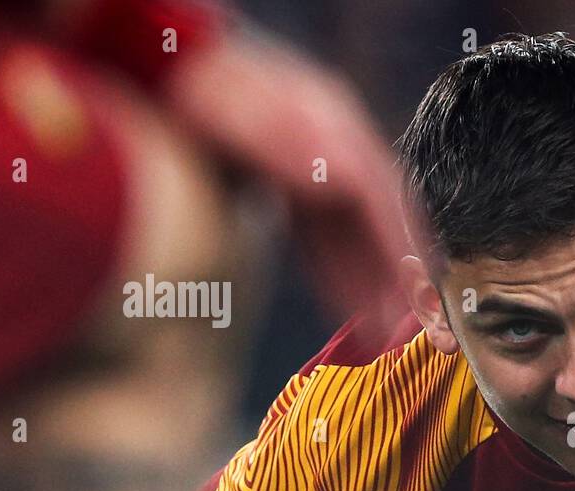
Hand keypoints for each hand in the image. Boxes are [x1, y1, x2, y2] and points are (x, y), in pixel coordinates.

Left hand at [165, 30, 409, 323]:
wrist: (161, 72)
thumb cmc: (195, 88)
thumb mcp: (234, 107)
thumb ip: (286, 141)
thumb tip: (348, 180)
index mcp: (329, 120)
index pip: (376, 189)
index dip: (396, 239)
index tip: (412, 284)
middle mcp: (333, 145)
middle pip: (375, 216)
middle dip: (394, 274)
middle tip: (409, 326)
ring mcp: (314, 167)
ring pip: (353, 234)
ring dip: (369, 284)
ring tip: (384, 334)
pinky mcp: (293, 189)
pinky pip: (326, 240)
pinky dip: (340, 275)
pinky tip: (349, 309)